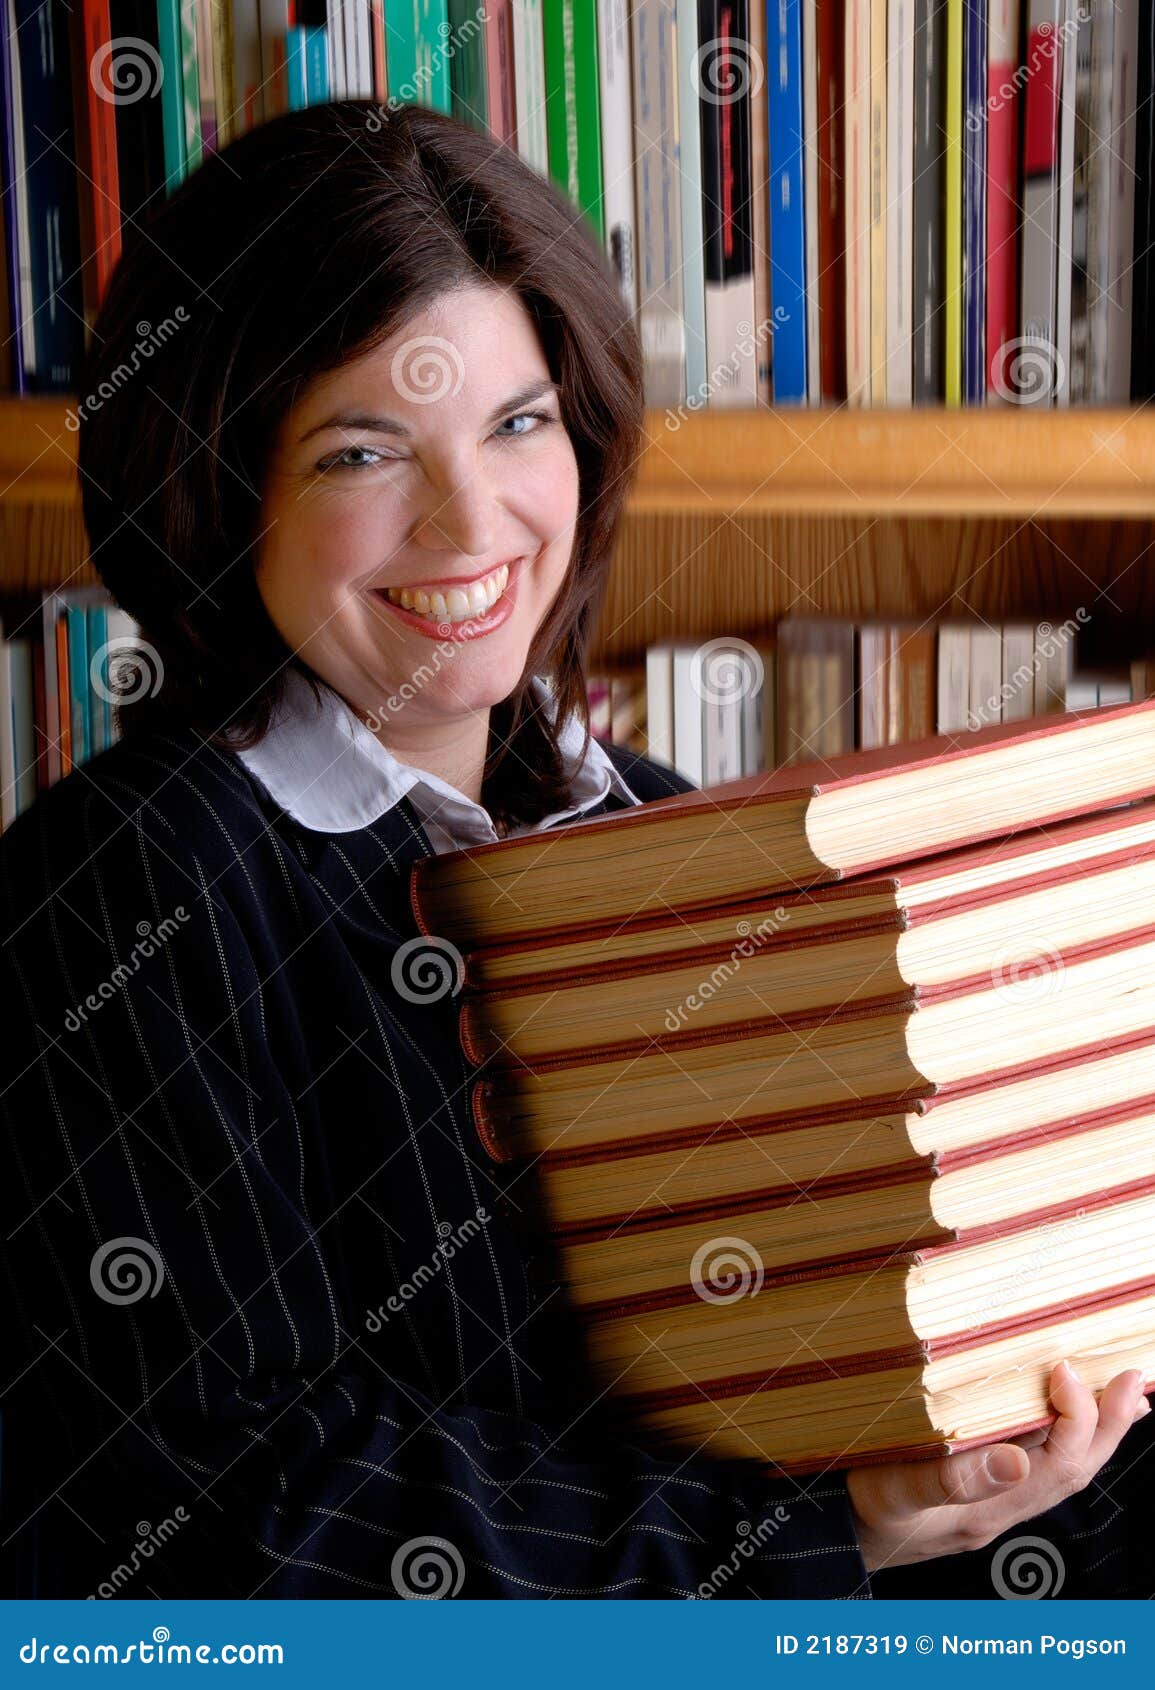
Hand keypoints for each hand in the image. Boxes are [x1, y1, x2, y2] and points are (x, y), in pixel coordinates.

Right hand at [846, 1361, 1150, 1573]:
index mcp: (987, 1510)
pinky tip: (1062, 1417)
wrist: (832, 1535)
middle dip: (1109, 1425)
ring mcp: (991, 1503)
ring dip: (1096, 1431)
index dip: (1077, 1417)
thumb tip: (1015, 1460)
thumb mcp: (892, 1490)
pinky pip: (1039, 1467)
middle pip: (1073, 1470)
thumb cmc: (856, 1509)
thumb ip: (949, 1478)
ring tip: (1125, 1395)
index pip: (1057, 1466)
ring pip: (1062, 1470)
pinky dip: (1063, 1438)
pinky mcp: (977, 1492)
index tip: (1067, 1369)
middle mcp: (1000, 1509)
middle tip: (1134, 1377)